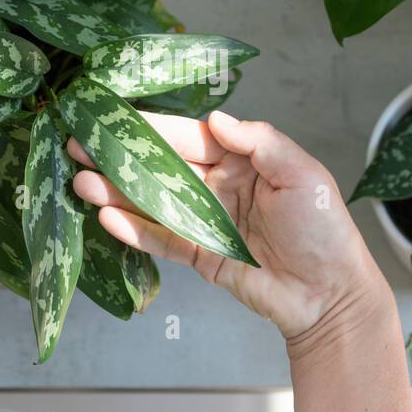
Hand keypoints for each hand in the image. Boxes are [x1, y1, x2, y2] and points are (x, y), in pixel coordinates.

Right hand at [68, 110, 387, 341]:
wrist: (331, 294)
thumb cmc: (325, 230)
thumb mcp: (301, 174)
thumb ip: (259, 142)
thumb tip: (217, 118)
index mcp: (242, 159)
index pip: (190, 136)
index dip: (153, 126)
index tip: (117, 116)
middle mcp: (219, 186)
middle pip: (162, 167)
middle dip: (121, 156)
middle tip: (79, 145)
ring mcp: (207, 221)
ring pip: (154, 203)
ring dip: (117, 192)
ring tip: (80, 182)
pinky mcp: (201, 256)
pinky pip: (162, 240)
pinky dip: (134, 230)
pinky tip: (106, 218)